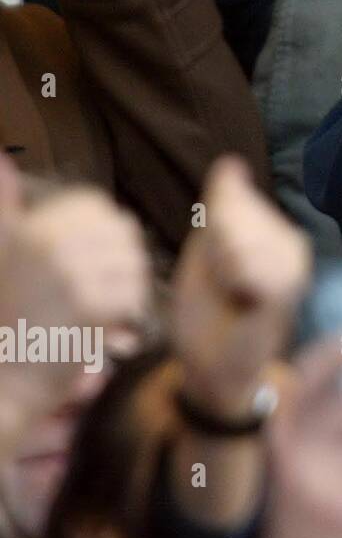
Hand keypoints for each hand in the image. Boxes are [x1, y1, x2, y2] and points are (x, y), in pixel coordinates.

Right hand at [0, 156, 148, 456]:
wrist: (4, 379)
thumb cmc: (6, 318)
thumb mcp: (2, 251)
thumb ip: (4, 207)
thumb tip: (2, 158)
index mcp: (33, 229)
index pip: (97, 206)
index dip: (102, 232)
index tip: (90, 259)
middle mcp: (51, 245)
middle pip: (122, 232)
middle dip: (120, 260)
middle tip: (101, 289)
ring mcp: (71, 275)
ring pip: (133, 263)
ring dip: (126, 286)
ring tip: (100, 308)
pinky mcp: (90, 307)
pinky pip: (132, 294)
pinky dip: (126, 312)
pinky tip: (104, 327)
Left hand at [170, 157, 309, 419]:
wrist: (210, 366)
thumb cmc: (207, 312)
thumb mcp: (204, 251)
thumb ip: (220, 208)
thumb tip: (230, 162)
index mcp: (269, 231)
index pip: (233, 199)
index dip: (210, 229)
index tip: (213, 264)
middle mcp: (290, 244)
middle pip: (236, 216)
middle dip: (214, 248)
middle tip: (221, 284)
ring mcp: (294, 267)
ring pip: (244, 237)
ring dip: (223, 267)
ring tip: (231, 293)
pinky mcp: (289, 291)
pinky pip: (255, 264)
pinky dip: (238, 280)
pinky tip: (242, 298)